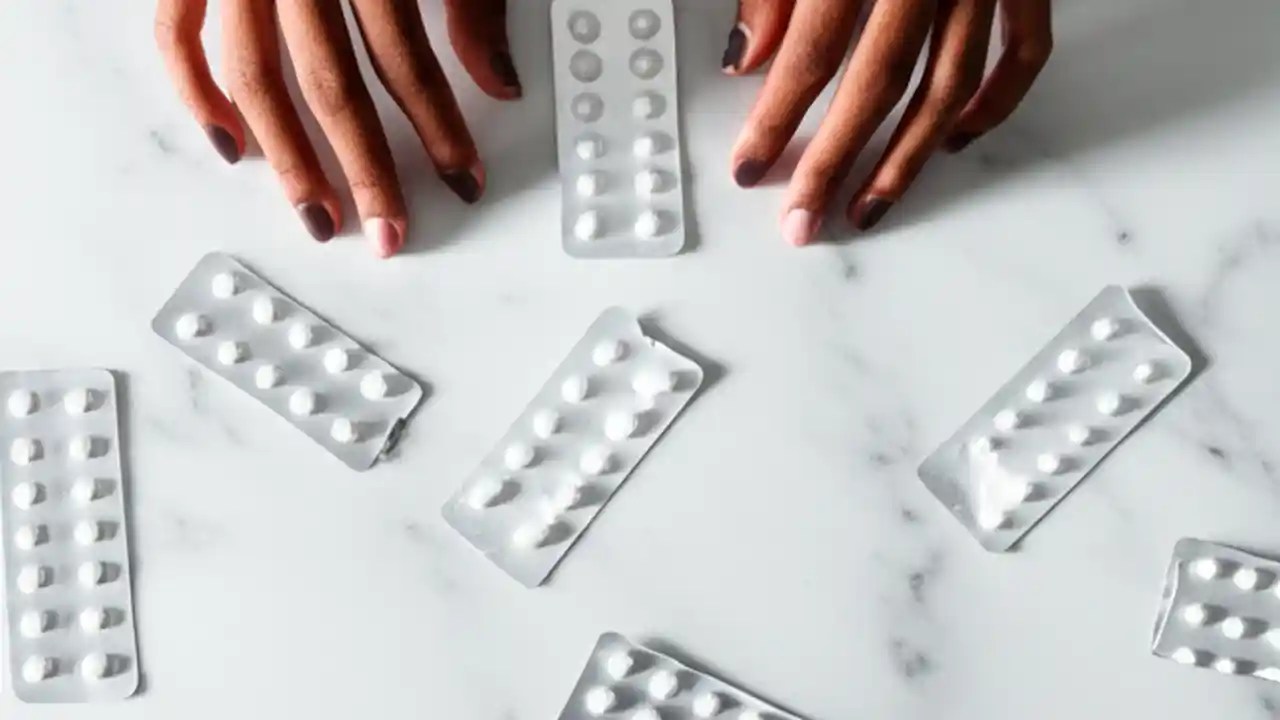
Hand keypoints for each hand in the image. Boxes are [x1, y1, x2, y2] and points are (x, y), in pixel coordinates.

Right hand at [156, 0, 519, 257]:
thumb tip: (499, 83)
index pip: (405, 59)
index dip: (438, 129)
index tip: (462, 182)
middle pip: (329, 83)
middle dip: (363, 169)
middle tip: (390, 233)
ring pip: (253, 75)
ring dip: (287, 156)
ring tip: (317, 214)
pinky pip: (177, 32)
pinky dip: (196, 90)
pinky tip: (231, 144)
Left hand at [721, 0, 1051, 244]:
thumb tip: (747, 56)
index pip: (811, 53)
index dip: (777, 118)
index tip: (750, 167)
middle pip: (880, 84)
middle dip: (837, 162)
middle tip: (804, 218)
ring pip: (950, 85)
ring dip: (908, 157)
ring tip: (870, 205)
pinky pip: (1025, 50)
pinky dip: (995, 101)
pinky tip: (955, 139)